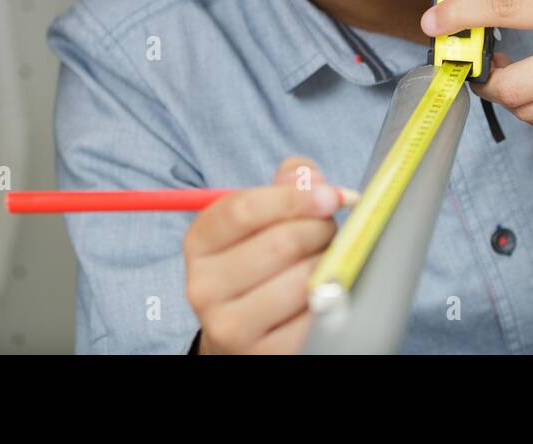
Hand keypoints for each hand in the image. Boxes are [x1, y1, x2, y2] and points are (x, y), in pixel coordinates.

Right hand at [184, 156, 343, 353]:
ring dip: (331, 263)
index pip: (243, 210)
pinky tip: (326, 291)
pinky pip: (316, 316)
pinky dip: (332, 297)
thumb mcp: (260, 218)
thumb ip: (286, 184)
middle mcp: (204, 287)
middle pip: (281, 243)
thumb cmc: (259, 260)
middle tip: (329, 231)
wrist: (243, 331)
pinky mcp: (265, 355)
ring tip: (327, 260)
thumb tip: (312, 178)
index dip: (294, 197)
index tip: (330, 195)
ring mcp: (231, 327)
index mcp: (199, 243)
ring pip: (303, 279)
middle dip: (320, 229)